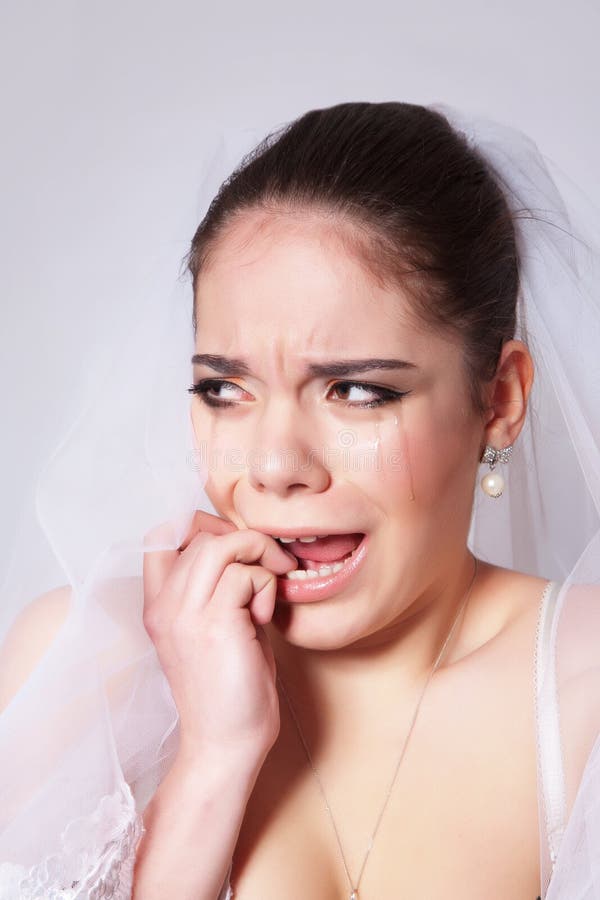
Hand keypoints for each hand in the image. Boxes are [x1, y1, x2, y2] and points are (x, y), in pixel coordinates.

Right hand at [142, 510, 296, 765]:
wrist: (225, 746)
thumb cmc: (230, 690)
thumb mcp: (214, 628)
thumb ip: (219, 587)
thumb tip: (246, 547)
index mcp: (159, 606)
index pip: (161, 536)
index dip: (201, 525)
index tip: (236, 548)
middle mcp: (164, 607)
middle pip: (198, 534)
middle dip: (243, 538)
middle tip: (270, 565)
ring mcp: (185, 616)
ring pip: (220, 546)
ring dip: (257, 555)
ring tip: (270, 586)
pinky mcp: (215, 626)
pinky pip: (245, 575)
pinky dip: (266, 586)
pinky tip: (267, 618)